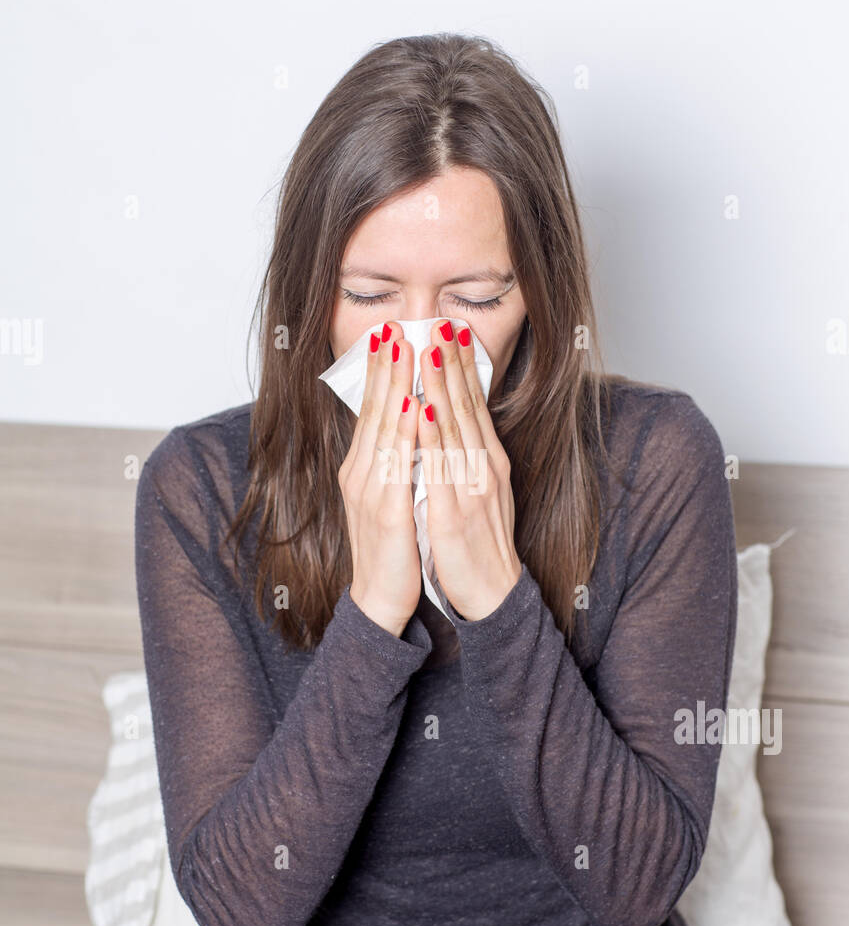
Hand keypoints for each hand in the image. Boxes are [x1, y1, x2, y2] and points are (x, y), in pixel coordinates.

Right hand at [337, 322, 421, 637]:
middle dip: (385, 366)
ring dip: (394, 386)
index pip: (371, 409)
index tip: (390, 334)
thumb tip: (405, 424)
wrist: (379, 600)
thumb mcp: (390, 495)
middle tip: (394, 325)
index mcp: (363, 468)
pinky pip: (396, 463)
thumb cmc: (391, 548)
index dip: (380, 371)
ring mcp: (371, 490)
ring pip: (383, 427)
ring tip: (404, 350)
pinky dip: (403, 431)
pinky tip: (411, 406)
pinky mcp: (386, 511)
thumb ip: (394, 461)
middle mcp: (361, 472)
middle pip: (373, 410)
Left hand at [416, 320, 521, 620]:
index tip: (451, 332)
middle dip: (454, 366)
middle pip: (468, 409)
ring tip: (430, 353)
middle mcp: (485, 469)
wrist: (492, 593)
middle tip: (442, 325)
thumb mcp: (479, 490)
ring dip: (442, 389)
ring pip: (455, 430)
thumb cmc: (479, 543)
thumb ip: (467, 457)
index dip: (463, 368)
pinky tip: (422, 413)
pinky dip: (432, 438)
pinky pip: (441, 470)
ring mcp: (471, 490)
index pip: (475, 406)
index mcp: (489, 462)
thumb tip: (452, 424)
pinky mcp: (455, 515)